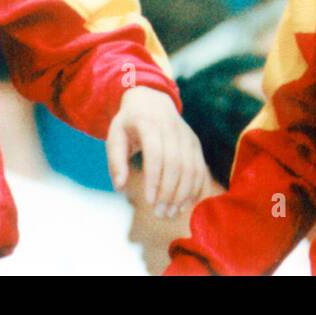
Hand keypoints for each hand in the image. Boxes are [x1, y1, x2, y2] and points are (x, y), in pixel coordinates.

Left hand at [106, 86, 207, 216]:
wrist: (152, 100)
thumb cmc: (129, 123)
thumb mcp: (115, 136)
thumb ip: (116, 161)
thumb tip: (119, 187)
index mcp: (148, 123)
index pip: (155, 153)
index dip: (154, 179)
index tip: (149, 202)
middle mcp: (171, 128)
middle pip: (176, 163)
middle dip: (169, 192)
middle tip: (160, 214)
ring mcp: (187, 135)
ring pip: (192, 168)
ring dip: (184, 194)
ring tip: (171, 213)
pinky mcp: (195, 144)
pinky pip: (200, 169)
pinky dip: (196, 189)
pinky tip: (185, 205)